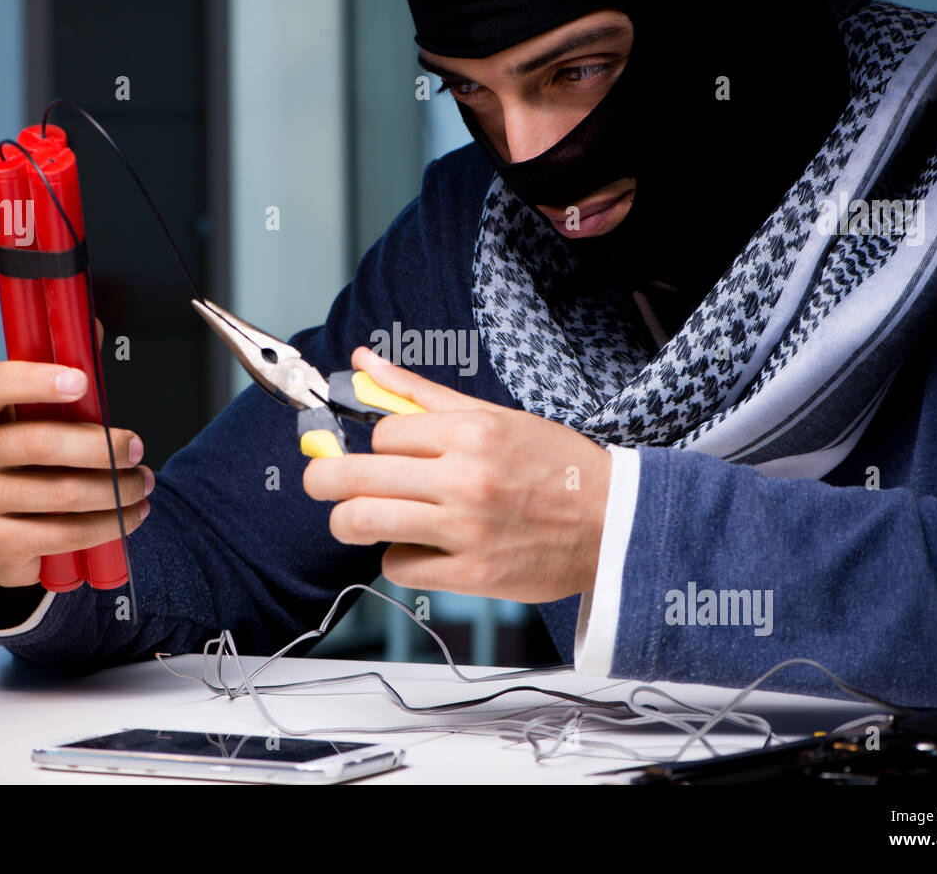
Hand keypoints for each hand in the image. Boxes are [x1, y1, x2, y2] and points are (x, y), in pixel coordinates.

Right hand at [0, 317, 154, 587]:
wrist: (1, 532)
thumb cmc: (28, 461)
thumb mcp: (44, 414)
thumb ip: (68, 369)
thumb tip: (91, 324)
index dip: (36, 380)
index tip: (82, 380)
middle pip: (39, 443)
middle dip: (102, 448)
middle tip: (136, 449)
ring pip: (61, 492)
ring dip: (115, 491)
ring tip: (141, 486)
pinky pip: (63, 533)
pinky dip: (107, 525)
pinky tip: (129, 517)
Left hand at [303, 346, 610, 601]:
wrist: (613, 523)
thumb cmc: (554, 466)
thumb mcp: (493, 416)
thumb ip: (419, 392)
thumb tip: (363, 362)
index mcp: (471, 433)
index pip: (381, 434)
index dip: (373, 444)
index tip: (380, 453)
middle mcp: (465, 479)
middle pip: (354, 476)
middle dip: (324, 479)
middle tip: (322, 483)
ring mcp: (466, 530)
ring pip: (364, 522)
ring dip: (350, 521)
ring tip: (360, 518)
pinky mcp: (472, 574)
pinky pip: (400, 566)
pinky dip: (400, 557)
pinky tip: (420, 546)